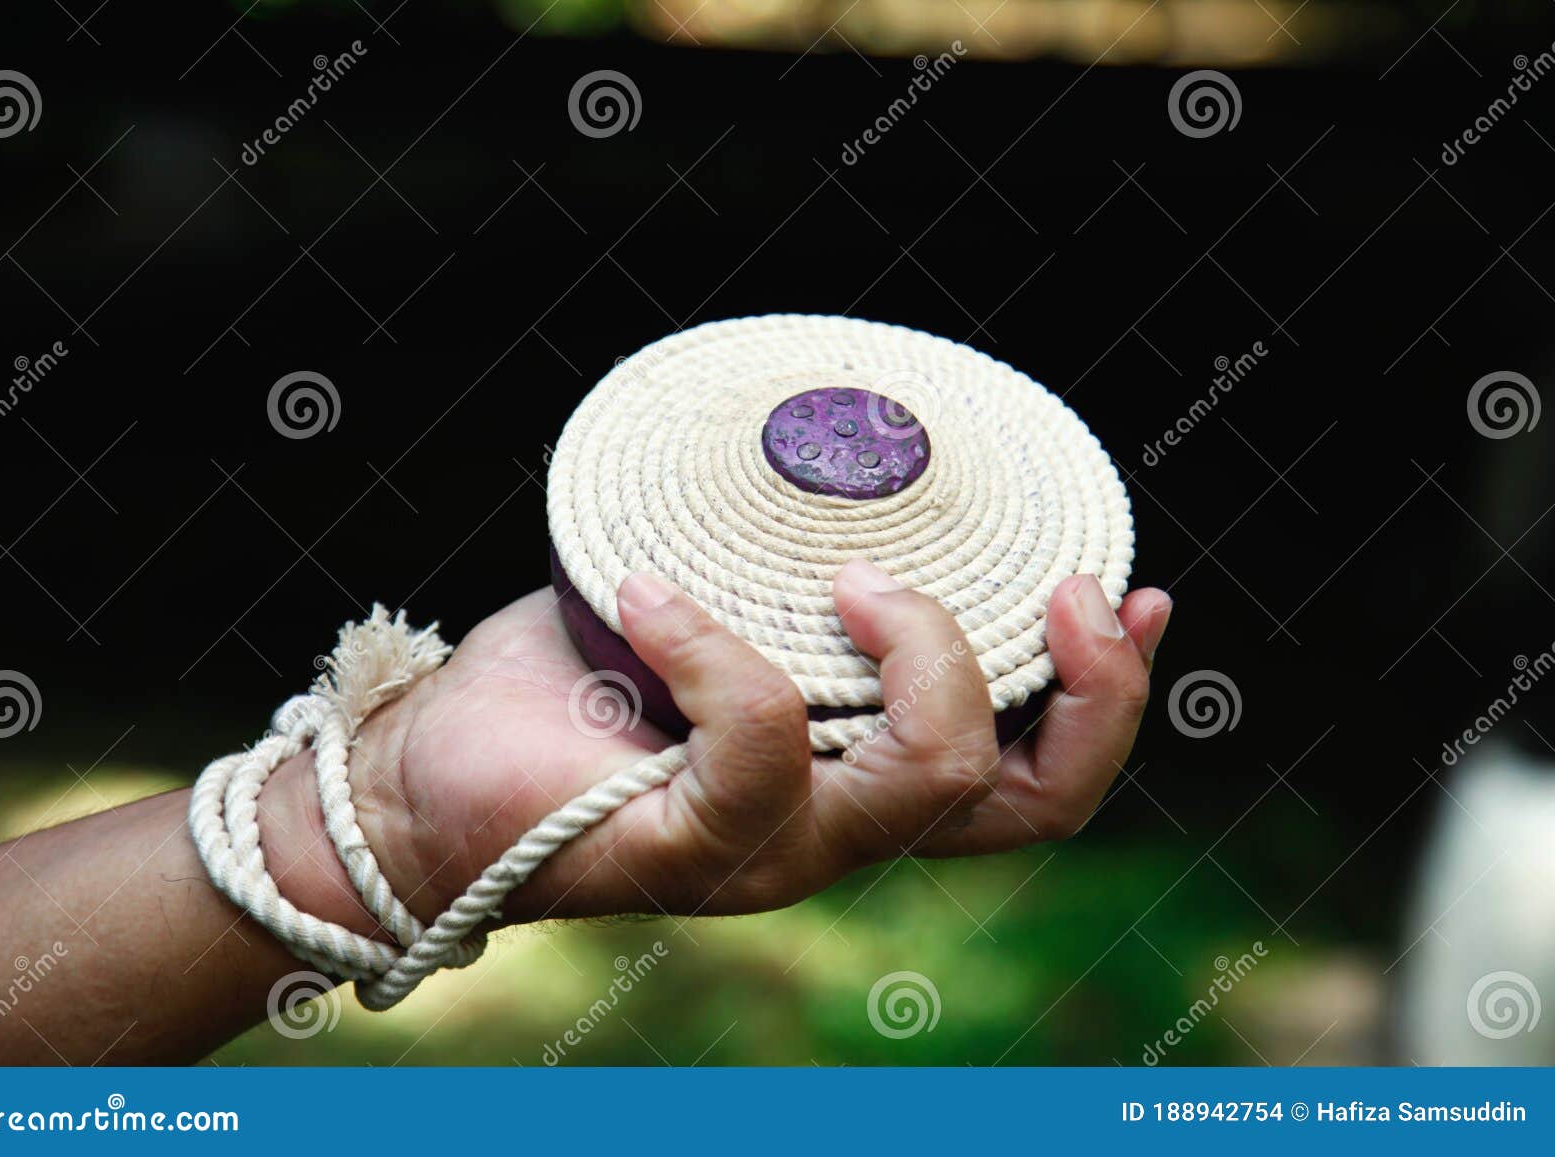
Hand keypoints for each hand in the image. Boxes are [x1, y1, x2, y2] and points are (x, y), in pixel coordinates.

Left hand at [266, 562, 1171, 933]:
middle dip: (1087, 690)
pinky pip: (754, 749)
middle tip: (1067, 584)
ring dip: (924, 652)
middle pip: (1029, 804)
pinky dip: (715, 647)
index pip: (1033, 780)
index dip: (1110, 699)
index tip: (1131, 588)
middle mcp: (838, 831)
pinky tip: (648, 590)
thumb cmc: (568, 680)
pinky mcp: (684, 851)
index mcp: (861, 780)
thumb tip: (850, 451)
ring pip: (924, 782)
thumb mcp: (713, 599)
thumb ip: (788, 563)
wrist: (426, 777)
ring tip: (854, 576)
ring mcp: (770, 854)